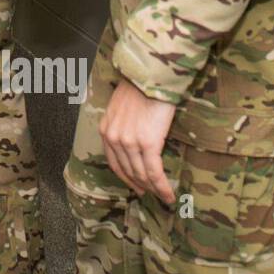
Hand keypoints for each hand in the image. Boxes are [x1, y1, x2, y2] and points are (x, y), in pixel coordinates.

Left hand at [99, 77, 177, 205]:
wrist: (150, 76)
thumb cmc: (139, 88)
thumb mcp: (120, 107)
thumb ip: (122, 125)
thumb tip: (134, 139)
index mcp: (105, 129)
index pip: (114, 162)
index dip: (126, 178)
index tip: (136, 186)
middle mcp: (114, 138)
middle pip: (128, 171)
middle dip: (141, 185)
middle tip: (152, 195)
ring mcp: (129, 142)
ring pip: (141, 174)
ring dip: (153, 189)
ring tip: (163, 196)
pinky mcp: (148, 143)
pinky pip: (154, 172)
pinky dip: (162, 187)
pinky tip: (168, 194)